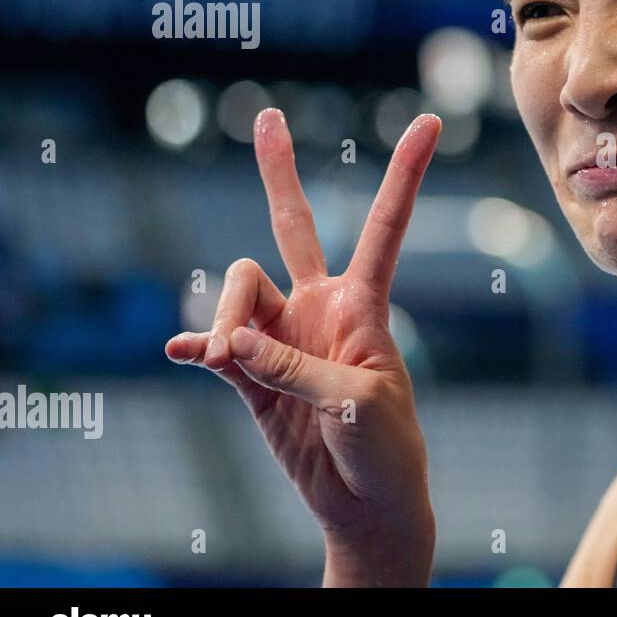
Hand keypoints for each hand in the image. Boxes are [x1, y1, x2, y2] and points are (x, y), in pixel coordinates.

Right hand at [165, 107, 441, 584]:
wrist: (365, 500)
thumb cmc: (386, 449)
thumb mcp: (358, 407)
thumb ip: (295, 369)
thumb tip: (229, 344)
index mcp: (364, 304)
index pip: (384, 226)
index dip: (405, 174)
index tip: (431, 121)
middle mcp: (320, 306)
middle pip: (293, 225)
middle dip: (277, 172)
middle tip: (265, 116)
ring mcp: (282, 336)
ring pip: (236, 290)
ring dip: (225, 319)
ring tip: (227, 361)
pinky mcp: (250, 372)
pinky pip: (211, 343)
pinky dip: (195, 344)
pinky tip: (184, 353)